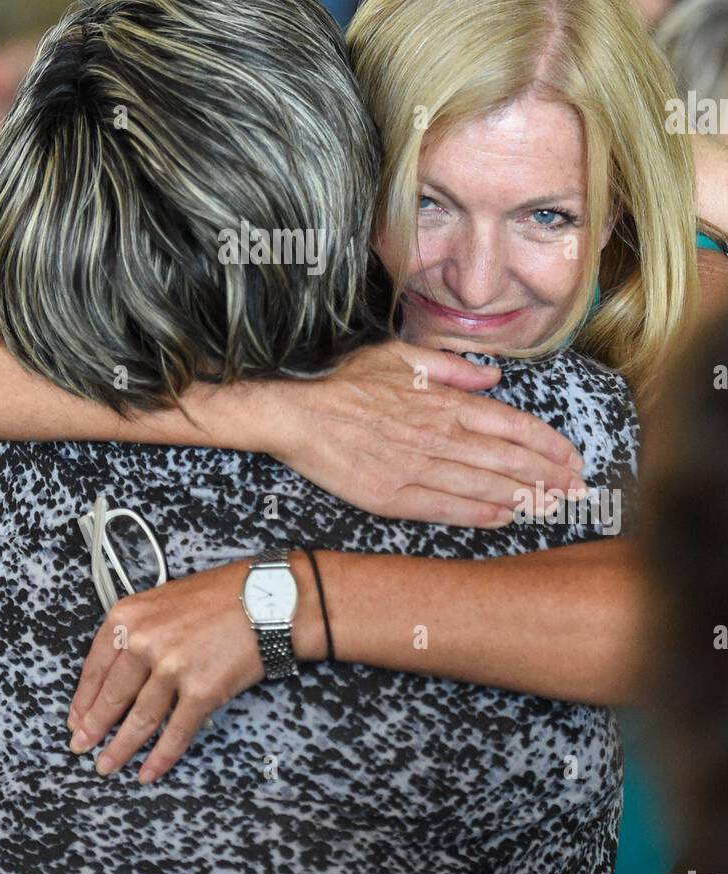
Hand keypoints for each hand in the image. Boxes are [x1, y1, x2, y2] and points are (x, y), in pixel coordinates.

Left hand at [65, 554, 322, 783]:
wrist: (269, 599)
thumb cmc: (223, 594)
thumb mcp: (167, 600)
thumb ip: (141, 630)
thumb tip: (122, 670)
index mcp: (130, 616)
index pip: (95, 666)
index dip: (84, 698)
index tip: (76, 718)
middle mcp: (144, 641)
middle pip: (112, 696)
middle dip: (94, 728)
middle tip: (81, 748)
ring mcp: (171, 668)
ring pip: (138, 719)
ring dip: (120, 748)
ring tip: (107, 765)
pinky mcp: (200, 691)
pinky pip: (175, 732)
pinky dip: (161, 757)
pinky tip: (148, 772)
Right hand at [258, 340, 584, 526]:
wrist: (298, 414)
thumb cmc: (346, 382)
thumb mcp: (400, 355)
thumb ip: (451, 368)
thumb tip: (492, 379)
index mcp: (442, 401)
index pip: (511, 424)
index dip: (546, 443)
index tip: (571, 456)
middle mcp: (437, 436)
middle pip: (507, 459)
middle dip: (548, 475)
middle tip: (576, 488)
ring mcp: (417, 468)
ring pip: (483, 486)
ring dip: (524, 497)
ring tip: (553, 506)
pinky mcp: (394, 496)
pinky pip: (447, 507)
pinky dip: (480, 514)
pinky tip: (504, 518)